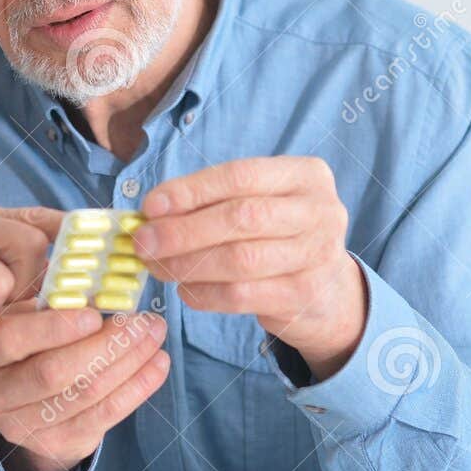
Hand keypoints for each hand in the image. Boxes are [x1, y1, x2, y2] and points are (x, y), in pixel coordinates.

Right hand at [0, 301, 169, 470]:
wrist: (17, 400)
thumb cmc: (26, 342)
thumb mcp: (21, 315)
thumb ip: (47, 302)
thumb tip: (96, 284)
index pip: (9, 339)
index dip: (53, 327)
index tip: (95, 314)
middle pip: (52, 372)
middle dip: (106, 344)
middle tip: (143, 321)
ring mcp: (20, 427)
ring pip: (84, 394)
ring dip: (130, 363)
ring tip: (155, 336)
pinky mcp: (53, 444)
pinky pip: (104, 416)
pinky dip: (137, 388)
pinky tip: (156, 365)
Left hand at [136, 156, 366, 378]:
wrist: (327, 291)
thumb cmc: (278, 235)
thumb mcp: (258, 204)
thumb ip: (213, 201)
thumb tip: (152, 212)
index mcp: (306, 175)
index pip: (240, 175)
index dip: (191, 191)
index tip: (150, 206)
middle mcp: (320, 211)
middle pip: (241, 217)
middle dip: (183, 230)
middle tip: (143, 242)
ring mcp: (317, 255)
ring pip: (240, 260)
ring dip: (187, 264)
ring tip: (157, 266)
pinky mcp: (304, 296)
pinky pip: (240, 296)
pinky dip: (203, 293)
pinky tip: (184, 289)